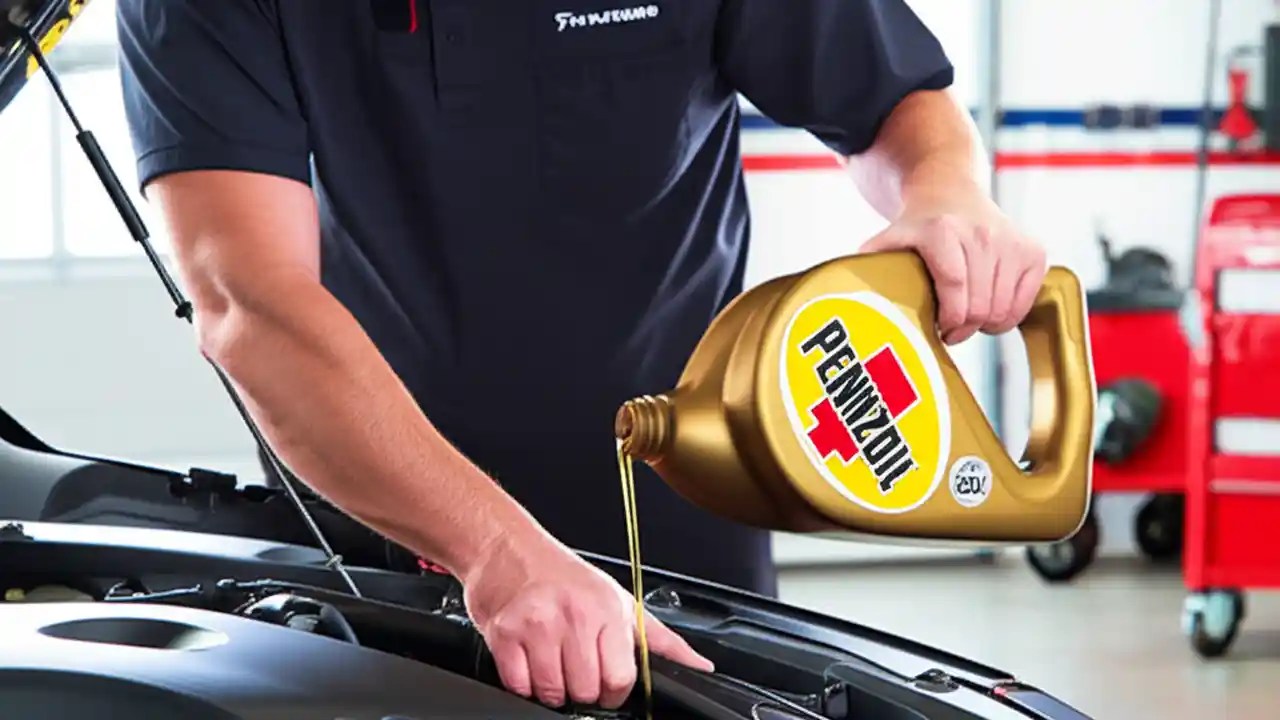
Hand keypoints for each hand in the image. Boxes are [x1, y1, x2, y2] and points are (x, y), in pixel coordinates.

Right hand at [461, 531, 713, 708]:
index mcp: (607, 610)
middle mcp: (574, 616)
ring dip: (551, 688)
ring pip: (552, 693)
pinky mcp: (504, 634)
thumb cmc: (564, 576)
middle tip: (574, 666)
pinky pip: (519, 685)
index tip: (605, 682)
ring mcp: (537, 625)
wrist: (508, 549)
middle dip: (581, 689)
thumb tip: (699, 666)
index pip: (620, 679)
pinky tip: (529, 660)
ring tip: (551, 660)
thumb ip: (661, 639)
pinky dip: (524, 683)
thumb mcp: (619, 600)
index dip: (614, 691)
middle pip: (586, 691)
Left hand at [861, 187, 1046, 344]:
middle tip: (948, 327)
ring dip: (983, 324)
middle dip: (962, 328)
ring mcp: (1011, 241)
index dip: (949, 318)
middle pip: (979, 306)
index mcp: (943, 232)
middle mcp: (982, 233)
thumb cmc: (916, 228)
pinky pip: (1023, 305)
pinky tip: (988, 305)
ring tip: (965, 313)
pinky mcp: (1033, 252)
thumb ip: (870, 265)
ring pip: (1002, 311)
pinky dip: (1006, 316)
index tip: (940, 330)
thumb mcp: (888, 239)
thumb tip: (845, 296)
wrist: (950, 192)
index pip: (955, 287)